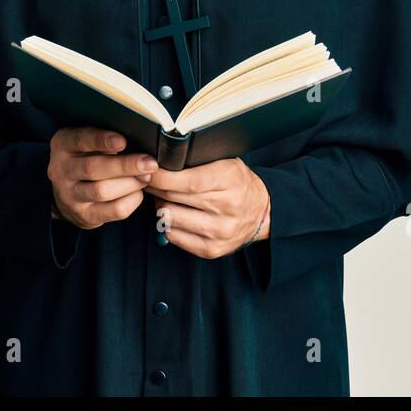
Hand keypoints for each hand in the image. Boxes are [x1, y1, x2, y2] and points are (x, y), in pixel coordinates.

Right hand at [47, 127, 156, 229]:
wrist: (66, 194)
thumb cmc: (86, 158)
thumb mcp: (87, 143)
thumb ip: (106, 139)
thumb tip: (140, 139)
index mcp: (63, 144)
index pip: (80, 140)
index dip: (101, 140)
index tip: (122, 141)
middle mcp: (61, 170)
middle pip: (93, 168)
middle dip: (125, 165)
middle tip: (150, 163)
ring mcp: (71, 196)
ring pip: (102, 191)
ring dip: (130, 183)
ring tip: (146, 177)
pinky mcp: (85, 215)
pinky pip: (114, 210)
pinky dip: (132, 200)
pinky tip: (138, 191)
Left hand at [145, 157, 269, 259]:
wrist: (262, 212)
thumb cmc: (238, 183)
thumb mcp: (226, 163)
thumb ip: (199, 162)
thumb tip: (163, 161)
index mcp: (230, 181)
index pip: (188, 181)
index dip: (162, 177)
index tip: (148, 170)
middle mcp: (227, 208)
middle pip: (174, 198)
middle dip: (155, 188)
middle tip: (149, 181)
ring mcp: (219, 232)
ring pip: (170, 218)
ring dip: (161, 206)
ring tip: (166, 198)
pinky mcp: (212, 250)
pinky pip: (174, 236)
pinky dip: (168, 224)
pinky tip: (175, 214)